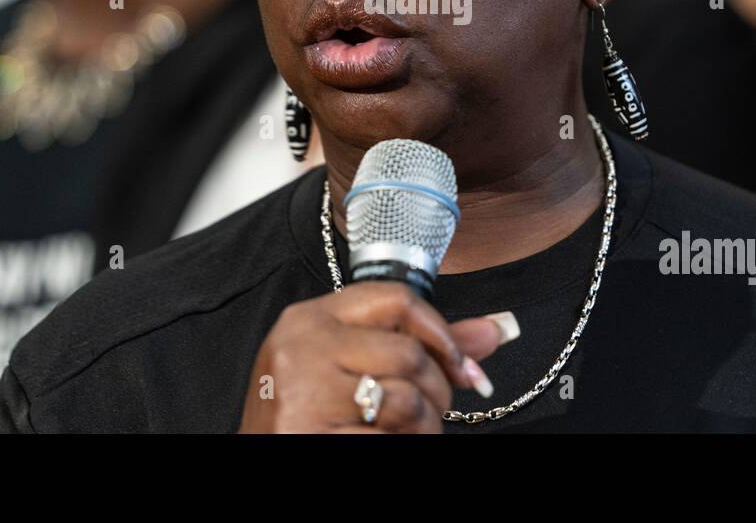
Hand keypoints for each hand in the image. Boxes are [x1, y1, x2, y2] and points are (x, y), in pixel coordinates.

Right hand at [237, 281, 508, 432]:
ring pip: (406, 399)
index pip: (397, 299)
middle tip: (430, 412)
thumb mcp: (353, 364)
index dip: (442, 334)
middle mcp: (303, 344)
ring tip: (406, 433)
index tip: (462, 366)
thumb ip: (420, 344)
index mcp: (310, 318)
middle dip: (437, 390)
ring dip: (424, 426)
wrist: (259, 456)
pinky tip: (384, 442)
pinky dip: (403, 444)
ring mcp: (305, 389)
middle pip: (409, 352)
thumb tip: (495, 330)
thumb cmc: (309, 413)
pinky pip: (390, 436)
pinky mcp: (312, 430)